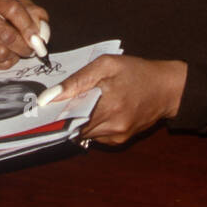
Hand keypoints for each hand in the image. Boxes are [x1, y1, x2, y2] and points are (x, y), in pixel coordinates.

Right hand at [0, 0, 49, 68]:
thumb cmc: (4, 11)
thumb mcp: (21, 5)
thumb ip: (36, 15)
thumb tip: (41, 35)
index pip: (12, 10)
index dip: (27, 26)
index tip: (37, 38)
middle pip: (5, 35)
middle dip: (23, 46)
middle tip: (31, 49)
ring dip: (13, 54)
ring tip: (15, 48)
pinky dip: (5, 61)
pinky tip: (6, 52)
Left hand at [46, 56, 187, 145]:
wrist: (168, 89)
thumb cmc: (137, 72)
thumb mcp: (107, 65)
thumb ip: (77, 80)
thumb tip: (49, 97)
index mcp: (108, 103)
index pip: (69, 116)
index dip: (53, 115)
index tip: (39, 111)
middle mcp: (112, 124)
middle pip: (74, 127)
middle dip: (63, 117)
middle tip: (54, 106)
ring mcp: (117, 135)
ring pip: (83, 133)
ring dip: (77, 121)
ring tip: (78, 104)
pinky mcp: (120, 141)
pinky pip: (95, 136)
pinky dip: (90, 125)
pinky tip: (95, 111)